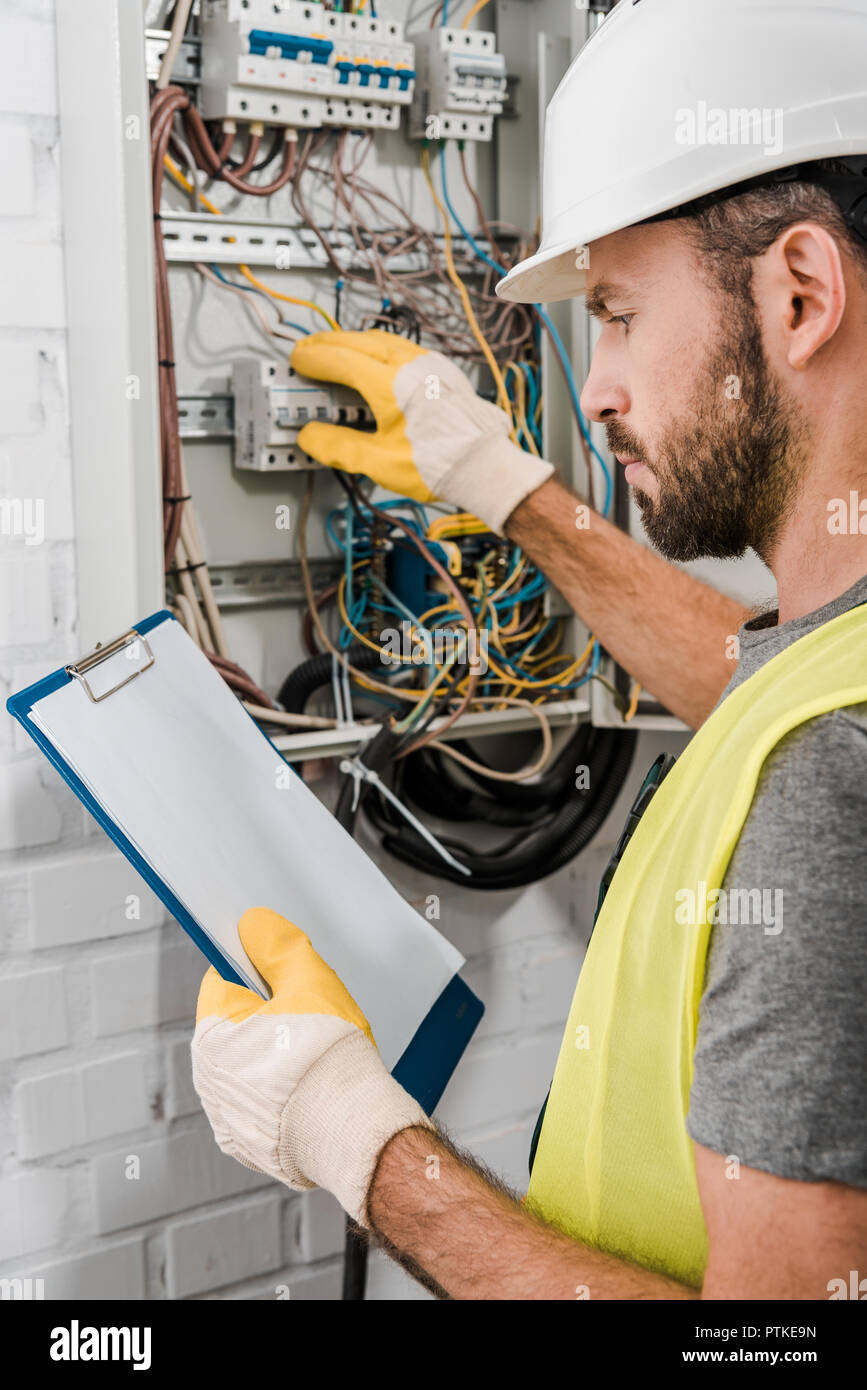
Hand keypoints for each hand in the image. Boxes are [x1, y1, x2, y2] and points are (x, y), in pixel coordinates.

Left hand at [192, 907, 432, 1225]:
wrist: (352, 1134)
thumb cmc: (329, 1060)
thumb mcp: (309, 981)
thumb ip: (279, 946)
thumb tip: (253, 926)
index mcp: (213, 1033)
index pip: (224, 979)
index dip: (256, 969)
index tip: (283, 973)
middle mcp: (208, 1078)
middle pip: (237, 1024)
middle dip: (269, 1014)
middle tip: (309, 1017)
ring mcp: (225, 1116)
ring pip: (249, 1064)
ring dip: (275, 1055)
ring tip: (314, 1055)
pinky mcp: (246, 1144)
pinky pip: (260, 1102)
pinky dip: (280, 1093)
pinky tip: (310, 1089)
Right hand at [290, 329, 553, 535]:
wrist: (485, 466)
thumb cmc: (441, 465)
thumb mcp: (379, 462)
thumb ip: (339, 447)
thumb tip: (312, 438)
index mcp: (390, 385)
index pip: (340, 360)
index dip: (314, 360)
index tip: (298, 361)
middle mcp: (410, 367)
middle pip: (358, 342)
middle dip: (329, 344)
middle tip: (308, 350)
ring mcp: (429, 365)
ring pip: (382, 340)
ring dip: (354, 342)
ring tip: (337, 350)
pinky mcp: (442, 372)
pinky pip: (403, 348)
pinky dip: (379, 348)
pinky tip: (376, 359)